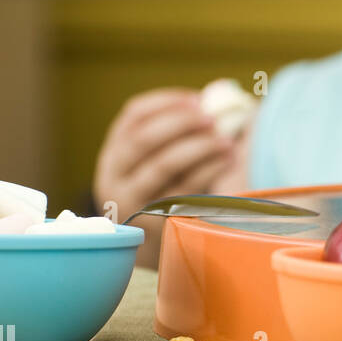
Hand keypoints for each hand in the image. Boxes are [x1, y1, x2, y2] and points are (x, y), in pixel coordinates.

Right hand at [94, 88, 238, 223]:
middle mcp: (114, 175)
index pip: (134, 114)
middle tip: (213, 117)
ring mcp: (131, 200)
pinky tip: (228, 160)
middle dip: (181, 122)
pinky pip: (184, 189)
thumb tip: (221, 94)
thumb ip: (180, 130)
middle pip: (143, 138)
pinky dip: (209, 169)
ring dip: (199, 146)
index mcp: (115, 151)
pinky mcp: (154, 220)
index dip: (168, 102)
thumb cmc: (169, 190)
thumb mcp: (160, 161)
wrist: (158, 246)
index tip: (199, 98)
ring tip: (227, 139)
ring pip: (163, 164)